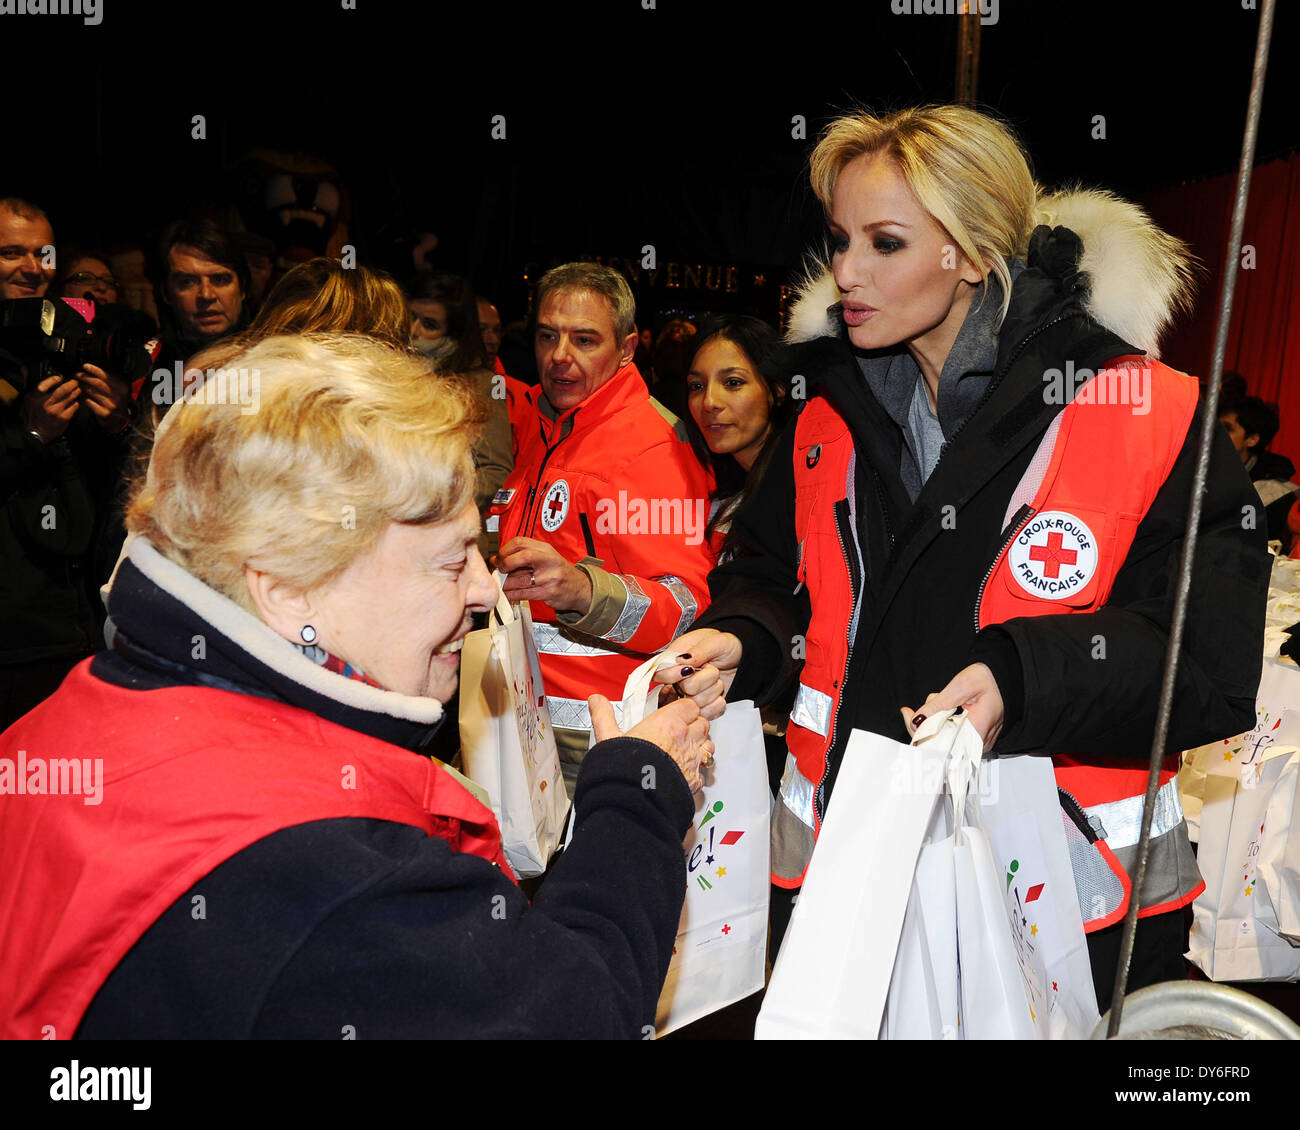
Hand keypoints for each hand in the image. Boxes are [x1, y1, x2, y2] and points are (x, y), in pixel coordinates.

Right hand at [20, 373, 80, 442]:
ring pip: (70, 397)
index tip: (59, 378)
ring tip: (78, 390)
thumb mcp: (27, 398)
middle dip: (72, 384)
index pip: (44, 384)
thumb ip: (28, 382)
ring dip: (76, 392)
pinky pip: (74, 407)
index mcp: (34, 397)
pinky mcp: (63, 417)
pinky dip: (76, 403)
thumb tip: (25, 368)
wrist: (37, 432)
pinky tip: (75, 402)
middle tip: (75, 382)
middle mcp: (45, 403)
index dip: (54, 379)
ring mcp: (55, 411)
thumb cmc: (33, 414)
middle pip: (62, 390)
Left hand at [77, 364, 131, 432]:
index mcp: (122, 386)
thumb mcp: (117, 386)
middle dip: (85, 377)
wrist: (119, 418)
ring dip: (84, 387)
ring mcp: (112, 404)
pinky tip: (87, 399)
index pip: (106, 375)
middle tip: (78, 375)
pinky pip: (89, 402)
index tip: (85, 366)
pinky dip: (87, 399)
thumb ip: (109, 377)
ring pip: (92, 392)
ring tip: (82, 385)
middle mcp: (119, 395)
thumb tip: (94, 367)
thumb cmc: (115, 399)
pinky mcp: (105, 412)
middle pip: (97, 382)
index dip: (94, 370)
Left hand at [497, 537, 592, 613]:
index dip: (505, 549)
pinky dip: (511, 594)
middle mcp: (548, 560)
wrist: (579, 588)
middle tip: (500, 570)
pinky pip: (522, 593)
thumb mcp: (545, 557)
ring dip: (506, 583)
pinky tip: (509, 594)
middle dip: (505, 564)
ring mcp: (549, 577)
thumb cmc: (559, 572)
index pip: (520, 542)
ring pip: (518, 579)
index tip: (499, 557)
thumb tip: (497, 559)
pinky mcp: (547, 592)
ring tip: (504, 584)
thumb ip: (524, 555)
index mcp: (545, 549)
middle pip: (521, 557)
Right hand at [590, 692, 712, 794]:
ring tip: (685, 750)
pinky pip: (703, 769)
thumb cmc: (623, 768)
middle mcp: (685, 739)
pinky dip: (696, 769)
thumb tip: (596, 699)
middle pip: (702, 723)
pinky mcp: (695, 780)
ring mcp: (693, 760)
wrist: (634, 800)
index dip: (684, 708)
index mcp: (668, 723)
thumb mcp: (608, 737)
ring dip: (699, 745)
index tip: (676, 712)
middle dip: (694, 725)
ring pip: (707, 745)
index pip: (690, 705)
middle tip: (680, 731)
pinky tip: (684, 771)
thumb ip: (604, 715)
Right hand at [650, 627, 741, 721]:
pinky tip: (719, 693)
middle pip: (683, 690)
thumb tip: (682, 660)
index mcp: (675, 660)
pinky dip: (717, 704)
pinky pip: (706, 714)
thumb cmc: (724, 646)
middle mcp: (679, 680)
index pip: (660, 674)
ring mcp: (689, 695)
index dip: (674, 675)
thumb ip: (698, 650)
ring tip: (716, 678)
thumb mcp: (715, 641)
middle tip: (711, 667)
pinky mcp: (701, 707)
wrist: (739, 659)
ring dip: (714, 689)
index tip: (691, 669)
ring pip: (696, 704)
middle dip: (705, 678)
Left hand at [901, 662, 1004, 752]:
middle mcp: (978, 743)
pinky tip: (946, 708)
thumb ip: (939, 704)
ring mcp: (977, 742)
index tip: (910, 717)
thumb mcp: (962, 686)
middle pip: (939, 744)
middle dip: (927, 723)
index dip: (921, 734)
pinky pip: (952, 735)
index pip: (940, 746)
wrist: (1008, 678)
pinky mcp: (974, 739)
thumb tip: (918, 719)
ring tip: (940, 700)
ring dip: (935, 720)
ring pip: (944, 739)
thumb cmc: (991, 680)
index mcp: (975, 732)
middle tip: (922, 705)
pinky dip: (943, 721)